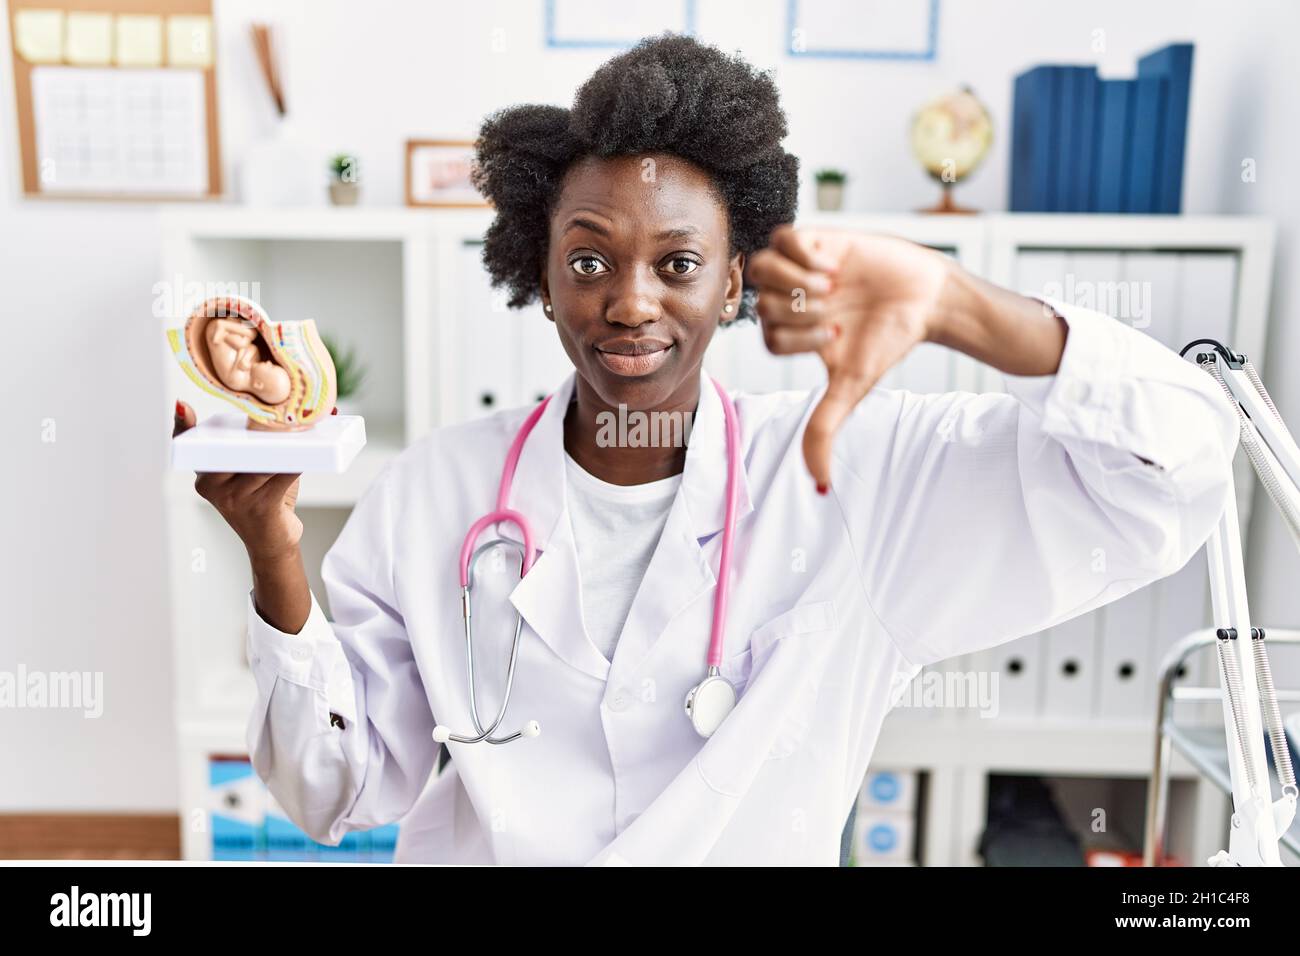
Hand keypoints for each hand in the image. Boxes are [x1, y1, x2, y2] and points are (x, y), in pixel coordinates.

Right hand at [173, 400, 304, 561]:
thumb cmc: (264, 498)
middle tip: (274, 413)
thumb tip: (292, 410)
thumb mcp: (251, 469)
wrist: (272, 540)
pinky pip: (279, 479)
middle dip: (255, 430)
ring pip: (259, 461)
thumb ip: (257, 442)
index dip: (183, 424)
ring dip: (281, 446)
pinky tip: (305, 457)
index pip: (189, 445)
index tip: (182, 405)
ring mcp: (235, 497)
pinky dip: (295, 465)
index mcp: (206, 473)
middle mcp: (213, 485)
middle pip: (231, 448)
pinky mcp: (260, 508)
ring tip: (298, 429)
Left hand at [748, 227, 953, 490]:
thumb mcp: (851, 388)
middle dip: (802, 313)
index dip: (800, 340)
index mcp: (789, 333)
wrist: (926, 299)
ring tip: (832, 285)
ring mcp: (799, 268)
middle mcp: (789, 300)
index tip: (836, 335)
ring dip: (795, 282)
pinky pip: (783, 237)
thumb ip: (824, 428)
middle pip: (762, 305)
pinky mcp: (815, 238)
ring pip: (761, 268)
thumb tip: (819, 485)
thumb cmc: (886, 342)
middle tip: (839, 309)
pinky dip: (802, 254)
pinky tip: (832, 264)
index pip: (768, 339)